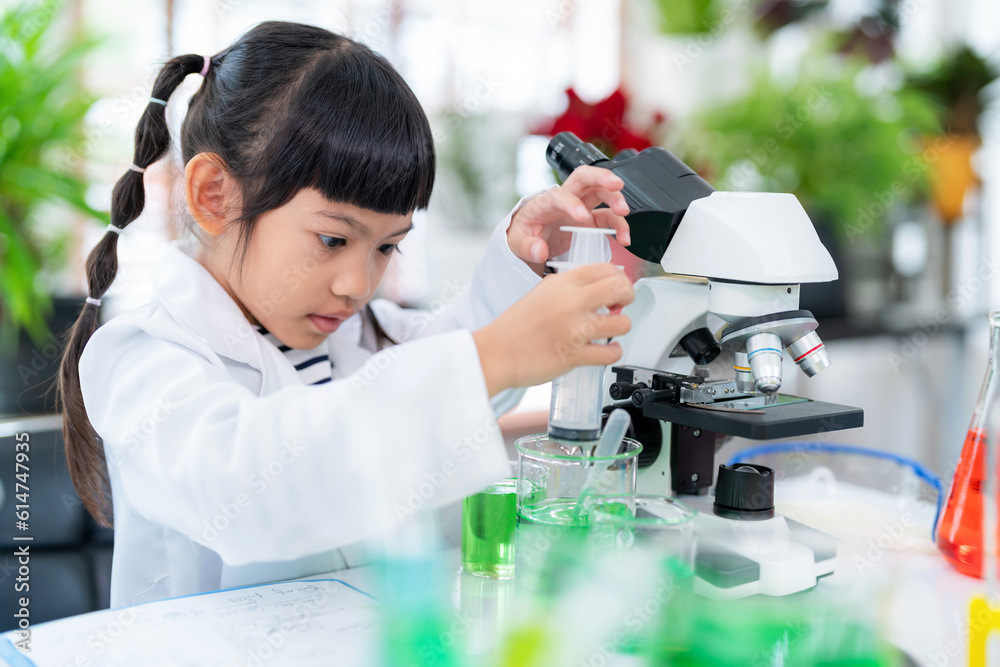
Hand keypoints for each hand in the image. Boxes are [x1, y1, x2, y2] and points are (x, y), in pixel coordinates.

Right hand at [472, 263, 633, 396]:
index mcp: (562, 283)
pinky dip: (613, 352)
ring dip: (621, 327)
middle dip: (627, 297)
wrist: (496, 352)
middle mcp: (571, 302)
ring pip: (622, 323)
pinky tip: (605, 350)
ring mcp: (575, 329)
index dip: (618, 278)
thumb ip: (571, 288)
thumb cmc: (516, 326)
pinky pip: (611, 353)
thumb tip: (600, 289)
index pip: (606, 269)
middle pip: (620, 289)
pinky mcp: (575, 355)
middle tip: (620, 305)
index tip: (616, 287)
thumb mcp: (543, 293)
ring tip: (611, 330)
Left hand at [508, 166, 630, 274]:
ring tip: (623, 213)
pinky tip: (624, 238)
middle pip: (585, 178)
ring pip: (601, 193)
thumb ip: (527, 246)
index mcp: (546, 201)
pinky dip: (619, 226)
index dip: (572, 203)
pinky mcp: (591, 220)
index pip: (560, 195)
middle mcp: (566, 199)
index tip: (582, 217)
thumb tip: (540, 251)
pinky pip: (609, 218)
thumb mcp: (517, 241)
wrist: (530, 236)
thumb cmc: (525, 232)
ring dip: (615, 199)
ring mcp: (581, 207)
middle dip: (602, 177)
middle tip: (617, 185)